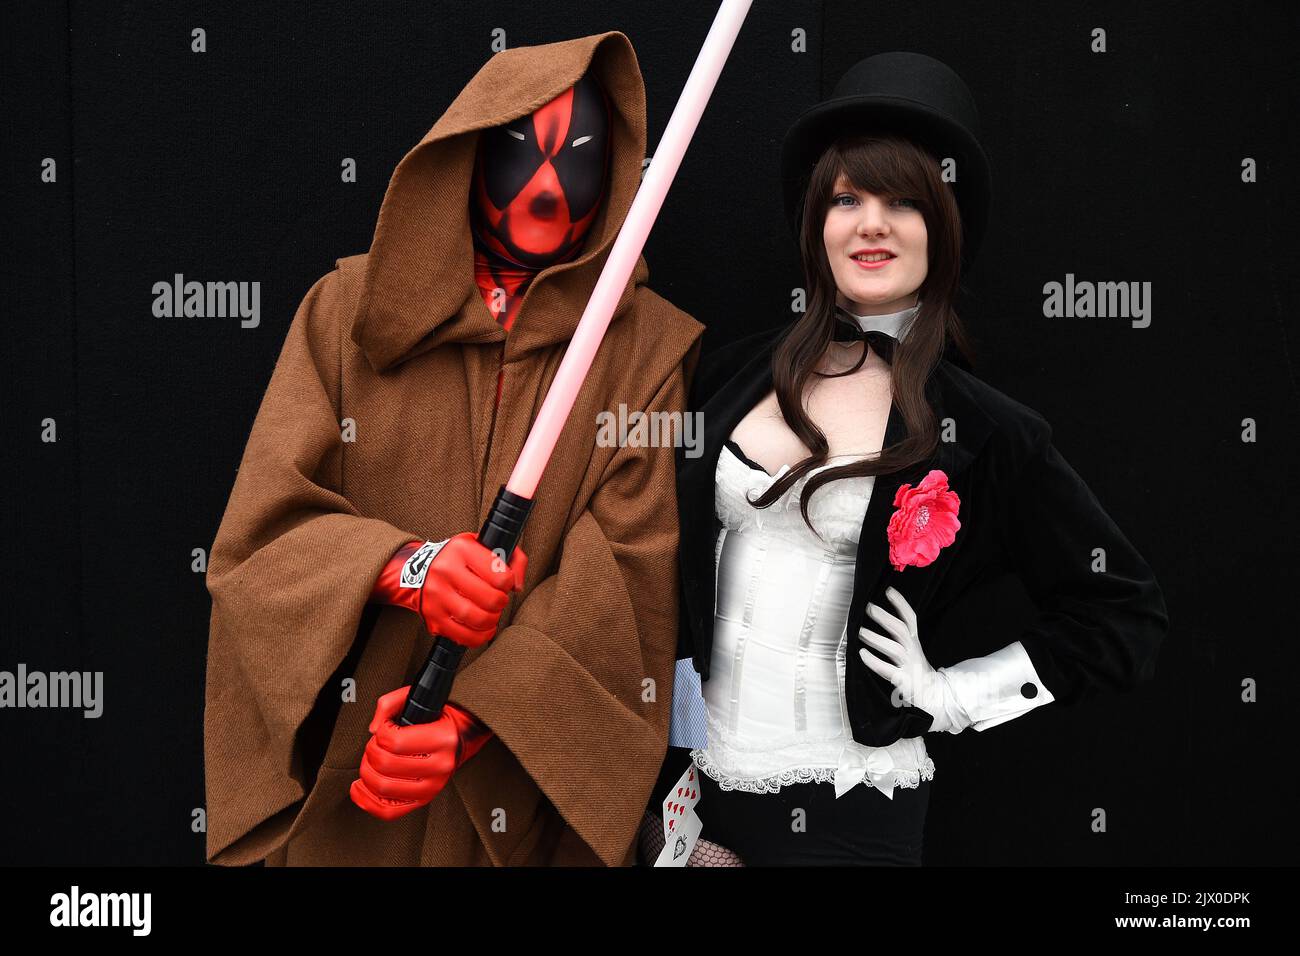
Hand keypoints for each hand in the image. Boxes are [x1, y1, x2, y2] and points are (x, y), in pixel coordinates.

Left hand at [349, 685, 492, 820]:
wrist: (463, 736)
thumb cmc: (438, 716)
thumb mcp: (417, 698)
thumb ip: (389, 704)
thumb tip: (374, 728)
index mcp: (442, 739)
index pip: (394, 741)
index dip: (380, 732)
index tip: (383, 728)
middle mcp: (440, 766)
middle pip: (385, 765)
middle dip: (371, 751)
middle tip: (376, 744)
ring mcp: (433, 787)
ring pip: (383, 787)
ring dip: (367, 773)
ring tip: (371, 762)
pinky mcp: (424, 799)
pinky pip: (388, 811)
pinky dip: (367, 801)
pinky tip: (360, 787)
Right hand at [418, 532, 526, 646]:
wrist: (418, 568)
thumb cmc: (459, 558)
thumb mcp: (483, 544)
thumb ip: (512, 558)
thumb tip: (517, 586)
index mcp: (461, 549)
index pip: (499, 574)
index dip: (508, 582)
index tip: (503, 582)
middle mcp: (445, 570)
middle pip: (489, 599)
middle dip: (501, 603)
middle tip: (499, 600)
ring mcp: (436, 595)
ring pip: (476, 618)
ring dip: (492, 620)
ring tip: (492, 614)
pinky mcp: (432, 616)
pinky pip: (462, 636)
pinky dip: (479, 637)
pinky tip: (483, 628)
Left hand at [856, 586, 966, 733]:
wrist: (934, 699)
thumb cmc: (917, 673)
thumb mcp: (912, 652)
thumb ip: (899, 637)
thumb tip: (879, 617)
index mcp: (915, 644)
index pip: (910, 619)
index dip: (901, 604)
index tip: (888, 590)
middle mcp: (913, 653)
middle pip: (901, 631)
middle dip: (885, 617)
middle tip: (869, 607)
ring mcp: (909, 667)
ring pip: (895, 649)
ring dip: (876, 639)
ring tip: (860, 631)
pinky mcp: (904, 682)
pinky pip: (888, 670)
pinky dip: (875, 661)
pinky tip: (862, 654)